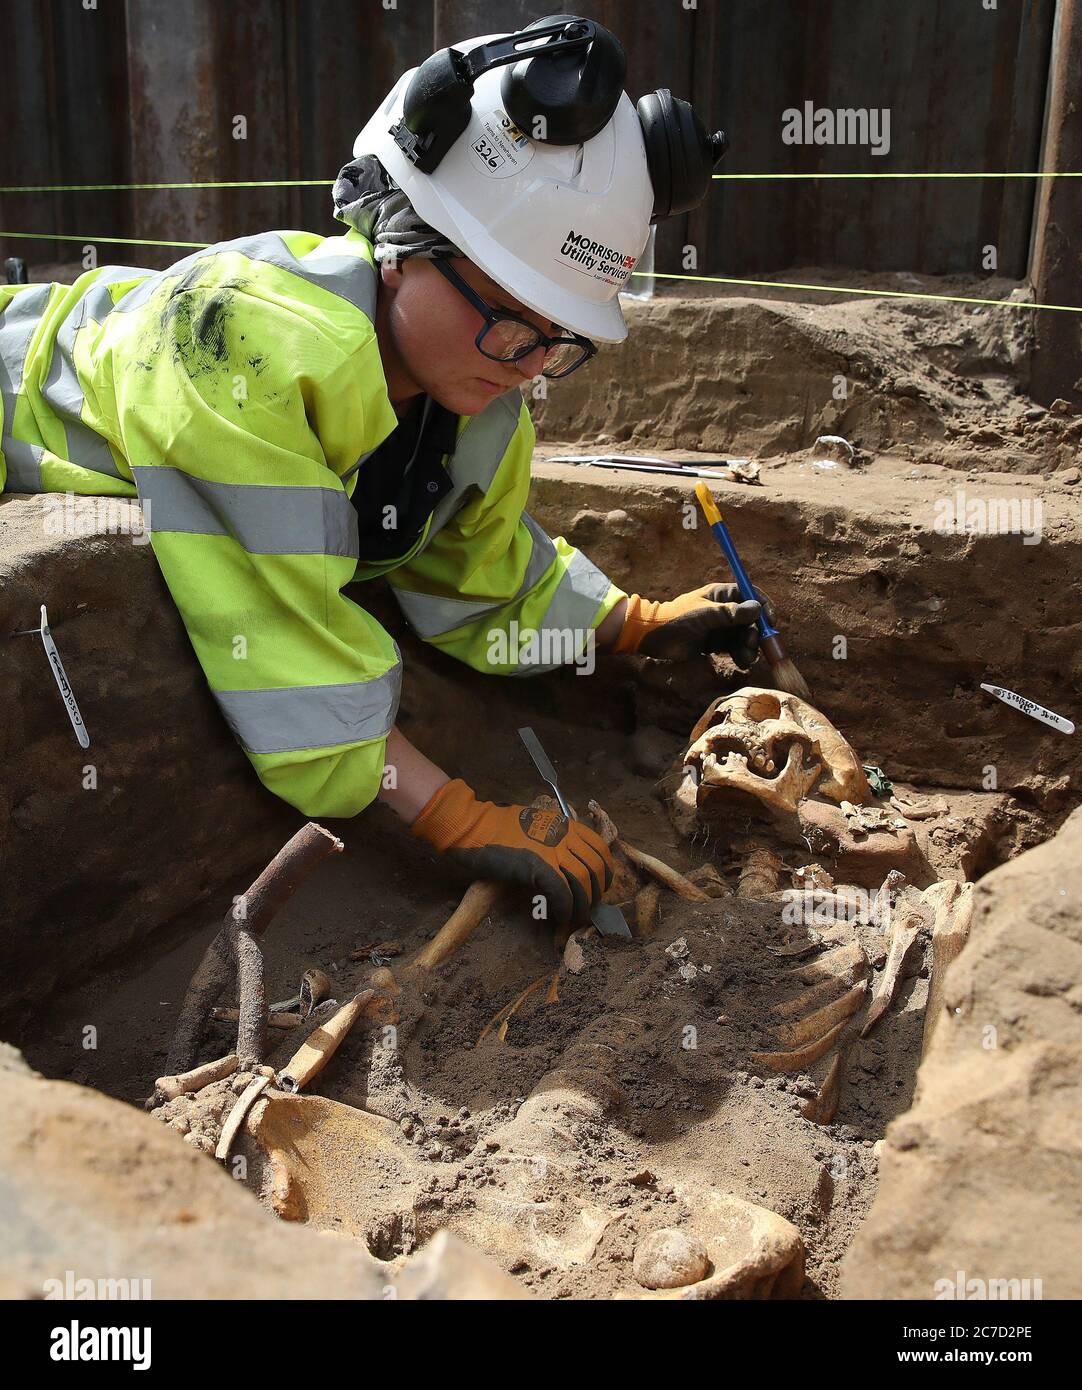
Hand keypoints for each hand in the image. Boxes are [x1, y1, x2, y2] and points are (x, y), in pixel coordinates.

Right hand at [410, 779, 613, 926]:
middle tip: (587, 907)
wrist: (473, 827)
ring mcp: (553, 850)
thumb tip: (564, 862)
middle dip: (596, 892)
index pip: (599, 847)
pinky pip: (562, 893)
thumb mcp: (533, 825)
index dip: (605, 871)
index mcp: (564, 824)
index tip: (600, 885)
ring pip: (583, 882)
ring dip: (581, 905)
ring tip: (575, 917)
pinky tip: (559, 917)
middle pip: (595, 867)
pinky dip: (564, 909)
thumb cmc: (496, 828)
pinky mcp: (539, 866)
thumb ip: (551, 838)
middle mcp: (563, 835)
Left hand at [613, 583, 766, 666]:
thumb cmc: (677, 619)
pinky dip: (740, 656)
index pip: (751, 594)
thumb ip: (731, 614)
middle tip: (752, 645)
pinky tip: (741, 663)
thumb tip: (757, 608)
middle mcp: (724, 610)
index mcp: (722, 594)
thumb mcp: (706, 615)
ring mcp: (720, 627)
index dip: (764, 606)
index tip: (770, 622)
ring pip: (744, 637)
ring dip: (749, 648)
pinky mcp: (715, 644)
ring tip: (746, 659)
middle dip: (756, 633)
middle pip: (751, 620)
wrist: (652, 637)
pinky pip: (734, 649)